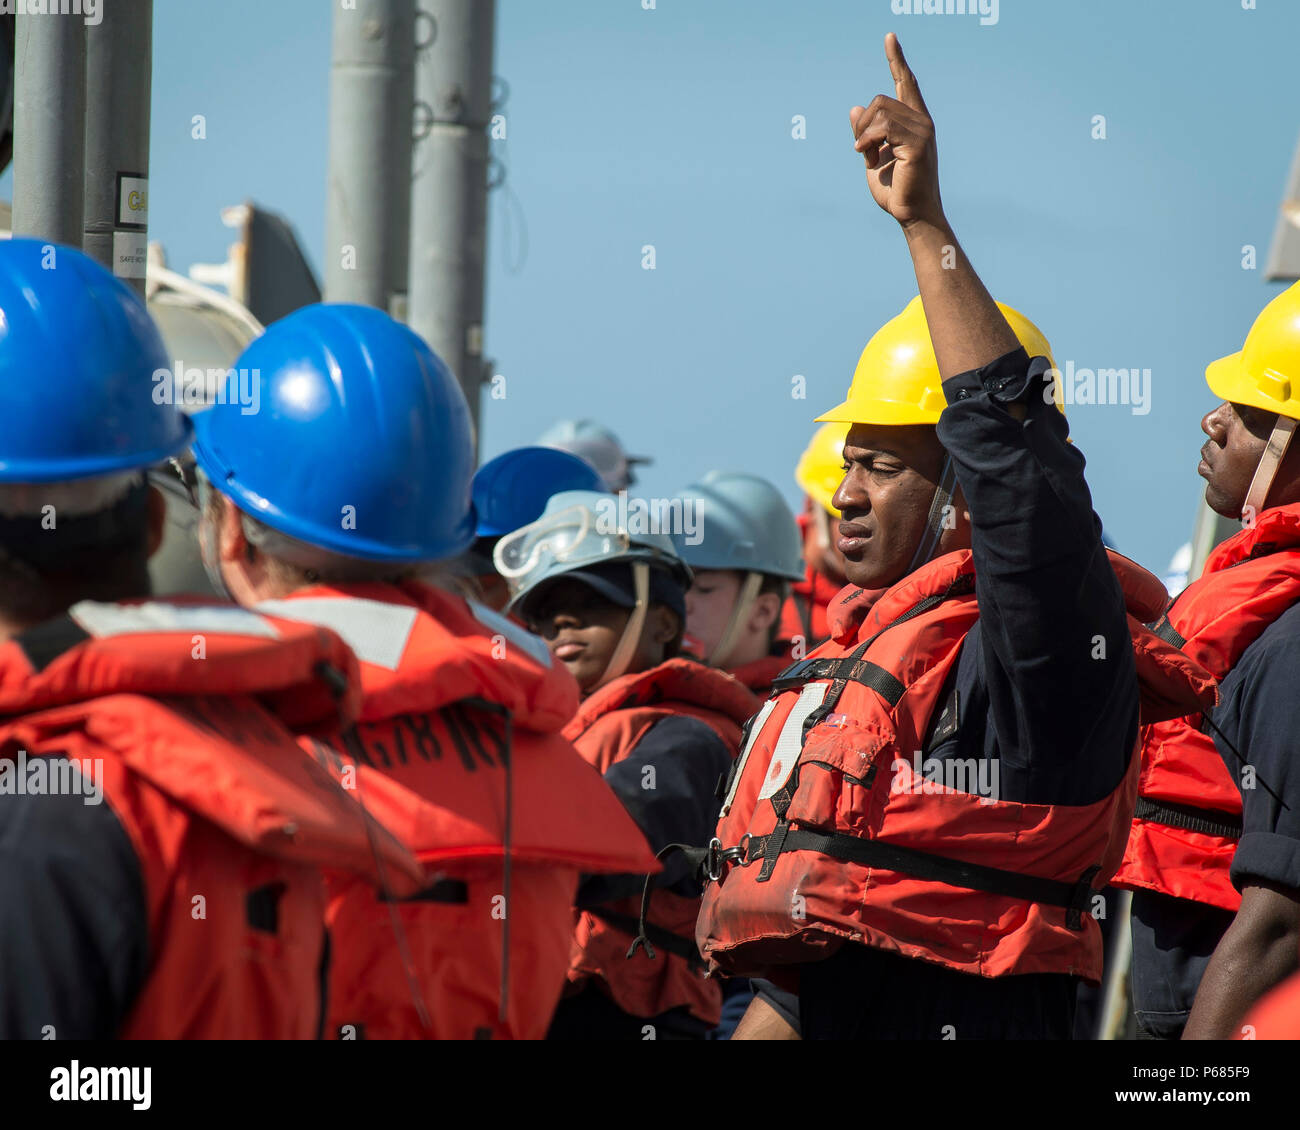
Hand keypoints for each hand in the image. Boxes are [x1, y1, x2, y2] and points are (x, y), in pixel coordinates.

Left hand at [849, 33, 943, 229]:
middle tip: (859, 148)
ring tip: (864, 155)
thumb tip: (854, 107)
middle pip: (881, 100)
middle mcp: (922, 121)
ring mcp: (923, 131)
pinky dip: (866, 140)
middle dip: (862, 123)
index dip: (896, 60)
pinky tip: (863, 154)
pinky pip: (883, 128)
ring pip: (880, 112)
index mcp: (914, 121)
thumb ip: (865, 133)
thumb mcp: (872, 156)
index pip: (906, 83)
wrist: (911, 214)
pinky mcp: (917, 145)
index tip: (889, 37)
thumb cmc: (895, 189)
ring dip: (863, 135)